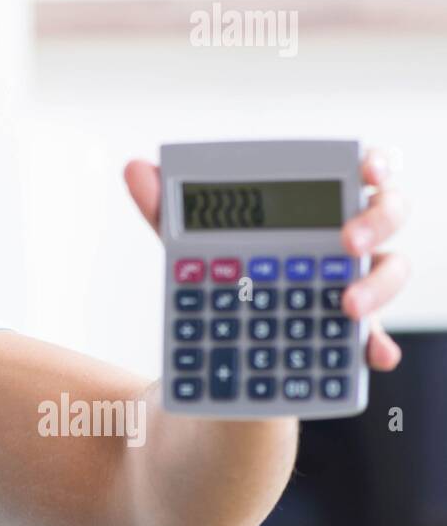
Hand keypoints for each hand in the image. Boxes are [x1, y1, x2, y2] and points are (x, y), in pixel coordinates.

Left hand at [123, 148, 408, 370]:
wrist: (218, 359)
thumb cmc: (221, 282)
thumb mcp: (190, 250)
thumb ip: (166, 212)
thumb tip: (134, 169)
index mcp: (314, 208)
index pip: (361, 172)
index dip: (376, 165)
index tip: (367, 171)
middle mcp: (346, 243)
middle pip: (388, 214)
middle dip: (376, 220)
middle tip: (347, 241)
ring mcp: (356, 286)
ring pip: (391, 271)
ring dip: (376, 285)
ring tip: (344, 306)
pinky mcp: (352, 336)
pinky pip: (377, 339)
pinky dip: (378, 346)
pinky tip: (373, 354)